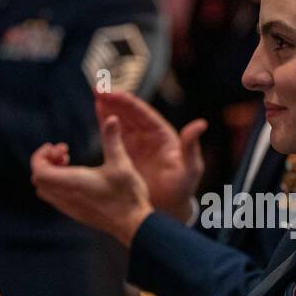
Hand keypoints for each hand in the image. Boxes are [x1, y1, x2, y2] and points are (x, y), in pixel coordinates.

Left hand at [30, 114, 154, 245]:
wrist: (134, 225)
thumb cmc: (127, 195)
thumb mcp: (121, 163)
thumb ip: (112, 140)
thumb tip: (112, 118)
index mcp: (72, 183)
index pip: (38, 171)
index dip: (41, 156)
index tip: (59, 146)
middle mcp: (66, 197)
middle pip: (38, 179)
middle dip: (46, 162)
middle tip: (65, 152)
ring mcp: (70, 208)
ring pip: (45, 189)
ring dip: (52, 173)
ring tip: (70, 163)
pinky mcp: (76, 213)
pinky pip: (55, 197)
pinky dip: (59, 184)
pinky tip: (79, 178)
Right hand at [94, 91, 205, 221]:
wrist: (170, 207)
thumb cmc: (183, 188)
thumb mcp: (190, 168)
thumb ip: (191, 147)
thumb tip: (200, 124)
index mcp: (163, 135)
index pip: (143, 114)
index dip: (128, 102)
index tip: (114, 93)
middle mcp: (149, 135)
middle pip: (130, 112)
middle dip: (115, 99)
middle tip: (98, 88)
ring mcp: (137, 142)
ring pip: (121, 119)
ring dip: (109, 106)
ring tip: (95, 93)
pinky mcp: (127, 152)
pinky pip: (115, 133)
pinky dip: (106, 120)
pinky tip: (97, 108)